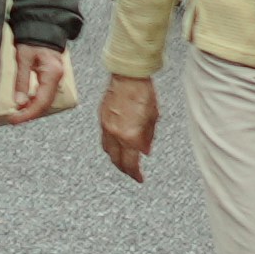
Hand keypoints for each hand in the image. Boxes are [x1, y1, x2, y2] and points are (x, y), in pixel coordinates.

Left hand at [6, 41, 73, 125]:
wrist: (44, 25)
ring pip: (46, 100)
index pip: (41, 102)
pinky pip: (46, 93)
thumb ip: (21, 81)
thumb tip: (19, 102)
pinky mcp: (53, 76)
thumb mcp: (23, 58)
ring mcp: (57, 77)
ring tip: (18, 112)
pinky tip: (25, 103)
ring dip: (32, 108)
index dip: (27, 114)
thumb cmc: (34, 37)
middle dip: (30, 114)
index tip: (14, 119)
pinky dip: (36, 100)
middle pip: (45, 104)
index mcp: (52, 74)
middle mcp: (58, 78)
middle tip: (14, 118)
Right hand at [95, 66, 164, 183]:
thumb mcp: (153, 118)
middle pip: (116, 160)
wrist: (128, 76)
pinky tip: (117, 145)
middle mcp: (115, 133)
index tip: (140, 178)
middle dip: (124, 169)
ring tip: (124, 161)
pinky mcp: (101, 118)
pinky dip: (111, 145)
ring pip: (107, 151)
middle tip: (132, 172)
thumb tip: (145, 151)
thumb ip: (148, 137)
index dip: (135, 174)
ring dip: (115, 159)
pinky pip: (104, 139)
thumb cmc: (143, 92)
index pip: (131, 163)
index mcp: (130, 135)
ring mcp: (106, 126)